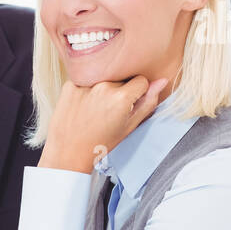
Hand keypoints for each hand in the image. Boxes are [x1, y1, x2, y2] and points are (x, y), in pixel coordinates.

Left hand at [38, 76, 168, 172]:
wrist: (68, 152)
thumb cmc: (100, 143)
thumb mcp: (129, 126)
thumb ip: (148, 102)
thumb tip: (162, 81)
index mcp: (121, 98)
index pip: (141, 80)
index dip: (137, 93)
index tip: (128, 104)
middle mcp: (103, 87)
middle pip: (121, 78)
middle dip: (120, 89)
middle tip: (109, 109)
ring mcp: (84, 84)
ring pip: (103, 76)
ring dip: (102, 87)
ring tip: (95, 108)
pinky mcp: (69, 85)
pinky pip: (85, 79)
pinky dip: (86, 88)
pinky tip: (82, 105)